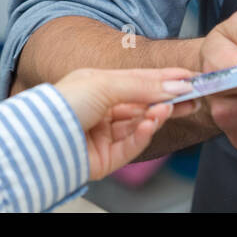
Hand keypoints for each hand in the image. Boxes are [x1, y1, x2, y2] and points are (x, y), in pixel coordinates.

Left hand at [54, 67, 200, 179]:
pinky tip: (152, 123)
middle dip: (168, 100)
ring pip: (141, 125)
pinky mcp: (106, 159)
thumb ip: (143, 85)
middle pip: (145, 105)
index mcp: (100, 86)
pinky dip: (145, 134)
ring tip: (170, 108)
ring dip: (157, 115)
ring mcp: (105, 135)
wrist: (42, 137)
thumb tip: (176, 83)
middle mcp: (104, 110)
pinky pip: (132, 145)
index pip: (140, 82)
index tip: (189, 77)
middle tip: (193, 97)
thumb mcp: (106, 83)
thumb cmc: (65, 103)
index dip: (165, 79)